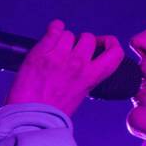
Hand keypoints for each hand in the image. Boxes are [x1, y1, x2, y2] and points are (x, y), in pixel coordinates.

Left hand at [4, 19, 124, 116]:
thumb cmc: (53, 111)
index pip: (114, 54)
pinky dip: (54, 28)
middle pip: (89, 38)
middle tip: (72, 51)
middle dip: (81, 42)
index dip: (110, 44)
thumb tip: (84, 59)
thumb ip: (85, 76)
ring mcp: (60, 56)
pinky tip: (52, 33)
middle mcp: (78, 63)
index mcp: (91, 77)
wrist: (30, 116)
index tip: (103, 44)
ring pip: (69, 34)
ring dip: (64, 39)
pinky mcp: (42, 51)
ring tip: (56, 50)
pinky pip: (54, 29)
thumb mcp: (79, 95)